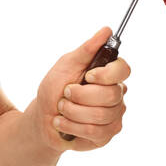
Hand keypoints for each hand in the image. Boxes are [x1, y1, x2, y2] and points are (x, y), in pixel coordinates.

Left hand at [28, 26, 129, 152]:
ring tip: (62, 109)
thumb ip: (87, 49)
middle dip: (80, 95)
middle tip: (66, 94)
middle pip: (111, 95)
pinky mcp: (105, 136)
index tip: (87, 76)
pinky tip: (62, 123)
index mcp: (108, 75)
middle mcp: (116, 95)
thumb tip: (107, 30)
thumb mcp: (66, 64)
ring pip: (101, 115)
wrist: (42, 117)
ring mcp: (113, 117)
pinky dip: (71, 126)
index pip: (123, 70)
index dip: (105, 74)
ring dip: (72, 112)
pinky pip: (94, 132)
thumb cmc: (54, 89)